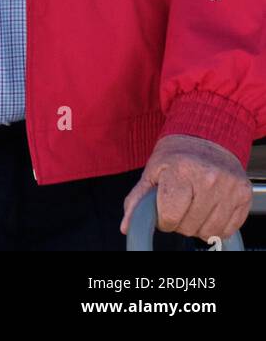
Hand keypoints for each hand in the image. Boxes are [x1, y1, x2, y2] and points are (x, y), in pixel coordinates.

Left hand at [120, 133, 251, 243]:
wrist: (207, 137)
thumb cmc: (177, 155)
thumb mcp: (152, 171)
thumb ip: (138, 201)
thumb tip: (127, 227)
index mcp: (181, 170)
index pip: (170, 216)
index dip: (163, 220)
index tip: (163, 212)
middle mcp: (208, 179)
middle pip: (189, 226)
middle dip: (179, 222)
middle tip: (179, 205)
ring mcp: (229, 188)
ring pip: (209, 232)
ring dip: (197, 226)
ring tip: (193, 206)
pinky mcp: (243, 196)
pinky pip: (227, 230)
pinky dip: (215, 226)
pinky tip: (208, 209)